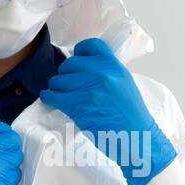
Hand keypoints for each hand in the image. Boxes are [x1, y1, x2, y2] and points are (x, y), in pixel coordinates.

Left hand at [39, 37, 176, 184]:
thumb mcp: (125, 84)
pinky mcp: (78, 105)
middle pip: (70, 63)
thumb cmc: (131, 116)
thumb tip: (84, 69)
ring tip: (59, 94)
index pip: (91, 45)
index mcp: (115, 66)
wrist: (136, 138)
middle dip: (65, 74)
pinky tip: (50, 99)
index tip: (76, 59)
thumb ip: (108, 73)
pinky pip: (54, 96)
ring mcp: (89, 89)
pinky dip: (49, 97)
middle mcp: (102, 74)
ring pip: (59, 80)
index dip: (80, 52)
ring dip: (56, 87)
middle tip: (67, 84)